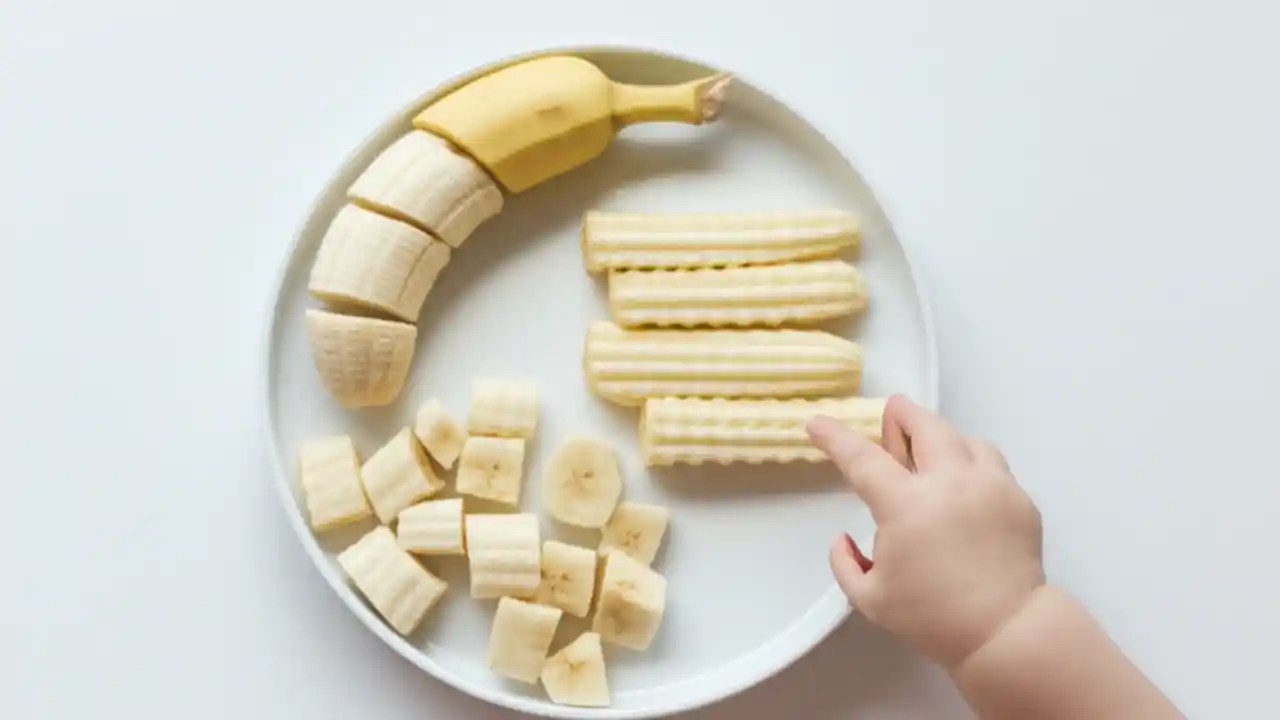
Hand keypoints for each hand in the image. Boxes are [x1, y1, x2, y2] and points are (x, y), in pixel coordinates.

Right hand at [807, 395, 1045, 667]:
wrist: (1006, 632)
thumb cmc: (932, 618)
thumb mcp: (869, 599)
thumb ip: (845, 564)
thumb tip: (843, 539)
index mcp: (906, 505)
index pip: (862, 458)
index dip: (835, 437)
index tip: (818, 423)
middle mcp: (949, 483)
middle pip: (923, 426)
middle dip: (902, 414)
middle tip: (892, 413)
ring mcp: (990, 485)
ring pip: (962, 439)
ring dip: (941, 437)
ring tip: (932, 451)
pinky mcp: (1018, 498)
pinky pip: (991, 463)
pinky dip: (971, 461)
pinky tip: (964, 482)